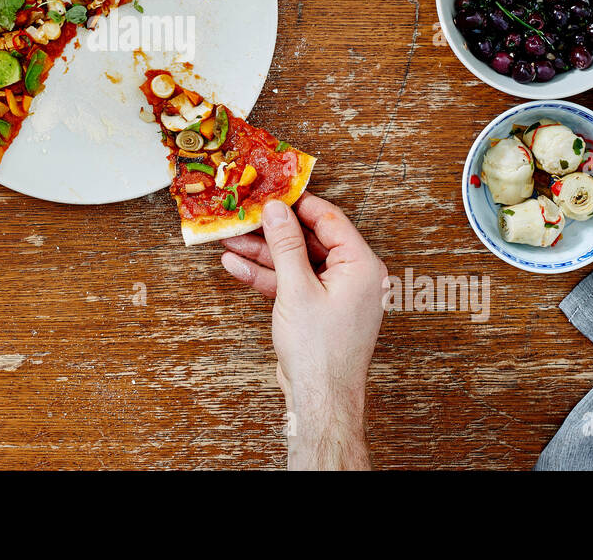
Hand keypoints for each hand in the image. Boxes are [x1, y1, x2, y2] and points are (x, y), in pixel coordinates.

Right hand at [221, 193, 386, 469]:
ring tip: (230, 239)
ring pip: (295, 262)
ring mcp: (335, 294)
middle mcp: (353, 276)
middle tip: (245, 215)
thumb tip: (276, 210)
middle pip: (309, 240)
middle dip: (273, 230)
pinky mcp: (317, 309)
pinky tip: (237, 264)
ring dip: (262, 252)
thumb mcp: (297, 289)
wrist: (319, 400)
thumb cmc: (321, 352)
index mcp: (362, 266)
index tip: (272, 191)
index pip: (330, 219)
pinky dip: (266, 276)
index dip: (298, 204)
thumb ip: (285, 244)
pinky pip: (292, 283)